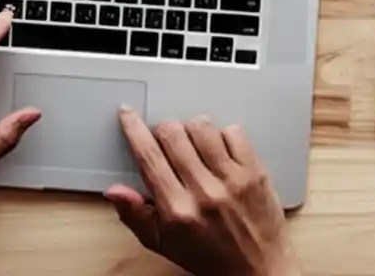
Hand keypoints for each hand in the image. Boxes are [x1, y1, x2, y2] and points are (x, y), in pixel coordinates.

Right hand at [106, 108, 300, 275]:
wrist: (259, 270)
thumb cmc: (210, 257)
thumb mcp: (163, 243)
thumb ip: (135, 215)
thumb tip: (114, 190)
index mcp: (177, 210)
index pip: (148, 156)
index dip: (133, 128)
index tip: (127, 114)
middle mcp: (204, 192)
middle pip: (172, 134)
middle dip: (162, 129)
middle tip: (163, 138)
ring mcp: (232, 180)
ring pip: (202, 127)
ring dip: (191, 128)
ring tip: (193, 143)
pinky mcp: (255, 172)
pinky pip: (234, 132)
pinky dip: (223, 134)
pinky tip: (219, 150)